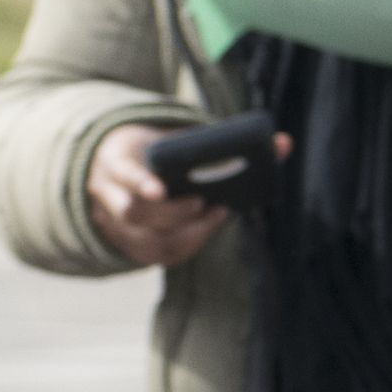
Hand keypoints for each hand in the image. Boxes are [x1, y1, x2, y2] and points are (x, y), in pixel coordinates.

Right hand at [88, 121, 239, 269]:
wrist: (121, 163)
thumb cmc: (158, 150)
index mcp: (116, 160)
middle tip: (203, 202)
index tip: (160, 190)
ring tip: (215, 214)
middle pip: (133, 213)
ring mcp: (111, 222)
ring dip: (185, 233)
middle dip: (172, 213)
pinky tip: (208, 228)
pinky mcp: (124, 242)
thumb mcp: (176, 135)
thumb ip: (222, 138)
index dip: (139, 183)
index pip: (122, 174)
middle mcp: (106, 193)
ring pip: (144, 241)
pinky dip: (186, 245)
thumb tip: (286, 144)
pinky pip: (153, 255)